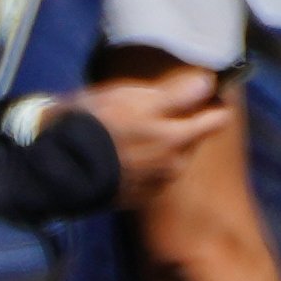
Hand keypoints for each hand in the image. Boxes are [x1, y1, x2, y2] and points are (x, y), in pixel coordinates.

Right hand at [70, 69, 234, 207]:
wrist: (64, 166)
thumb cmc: (98, 124)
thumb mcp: (134, 99)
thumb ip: (176, 95)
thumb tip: (208, 84)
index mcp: (178, 138)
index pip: (216, 120)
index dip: (213, 104)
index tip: (207, 94)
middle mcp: (175, 164)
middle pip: (194, 138)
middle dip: (180, 123)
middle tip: (150, 110)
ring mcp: (159, 183)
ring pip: (174, 156)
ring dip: (162, 143)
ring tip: (131, 132)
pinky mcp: (141, 196)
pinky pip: (155, 173)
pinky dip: (147, 162)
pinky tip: (124, 154)